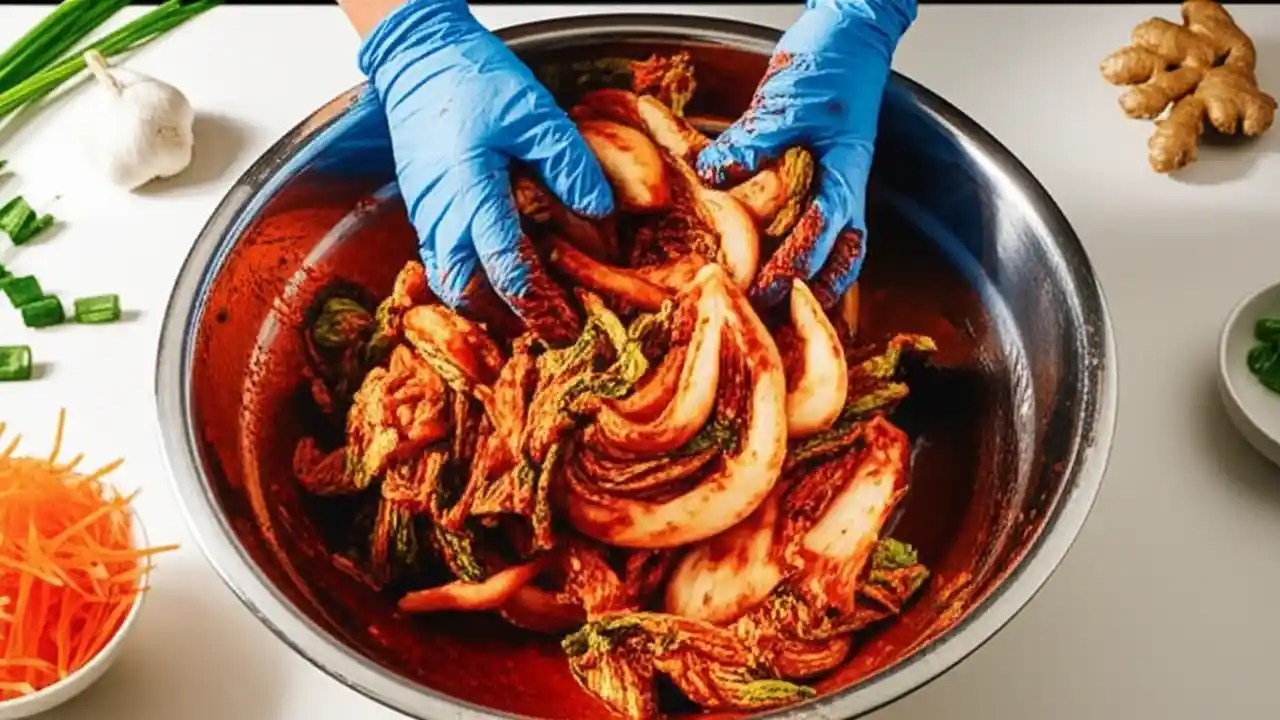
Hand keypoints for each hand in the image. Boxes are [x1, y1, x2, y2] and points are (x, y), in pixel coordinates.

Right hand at [356, 0, 612, 341]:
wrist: (418, 57)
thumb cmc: (472, 78)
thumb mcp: (534, 112)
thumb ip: (567, 163)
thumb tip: (598, 210)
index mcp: (472, 188)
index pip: (503, 263)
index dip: (536, 298)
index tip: (565, 319)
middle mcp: (443, 209)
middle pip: (465, 289)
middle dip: (503, 316)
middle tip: (543, 327)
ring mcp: (427, 211)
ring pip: (448, 280)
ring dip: (481, 302)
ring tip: (521, 311)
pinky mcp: (422, 206)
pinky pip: (439, 259)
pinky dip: (466, 278)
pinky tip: (494, 277)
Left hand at [696, 0, 915, 307]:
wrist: (853, 29)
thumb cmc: (831, 59)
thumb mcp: (784, 101)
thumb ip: (752, 141)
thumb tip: (714, 174)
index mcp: (845, 172)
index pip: (822, 232)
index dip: (794, 266)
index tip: (766, 290)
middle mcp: (847, 185)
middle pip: (840, 254)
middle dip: (809, 289)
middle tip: (771, 312)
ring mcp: (839, 181)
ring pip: (840, 246)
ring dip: (820, 278)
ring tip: (791, 309)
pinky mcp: (824, 173)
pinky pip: (820, 221)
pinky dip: (810, 249)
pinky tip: (789, 266)